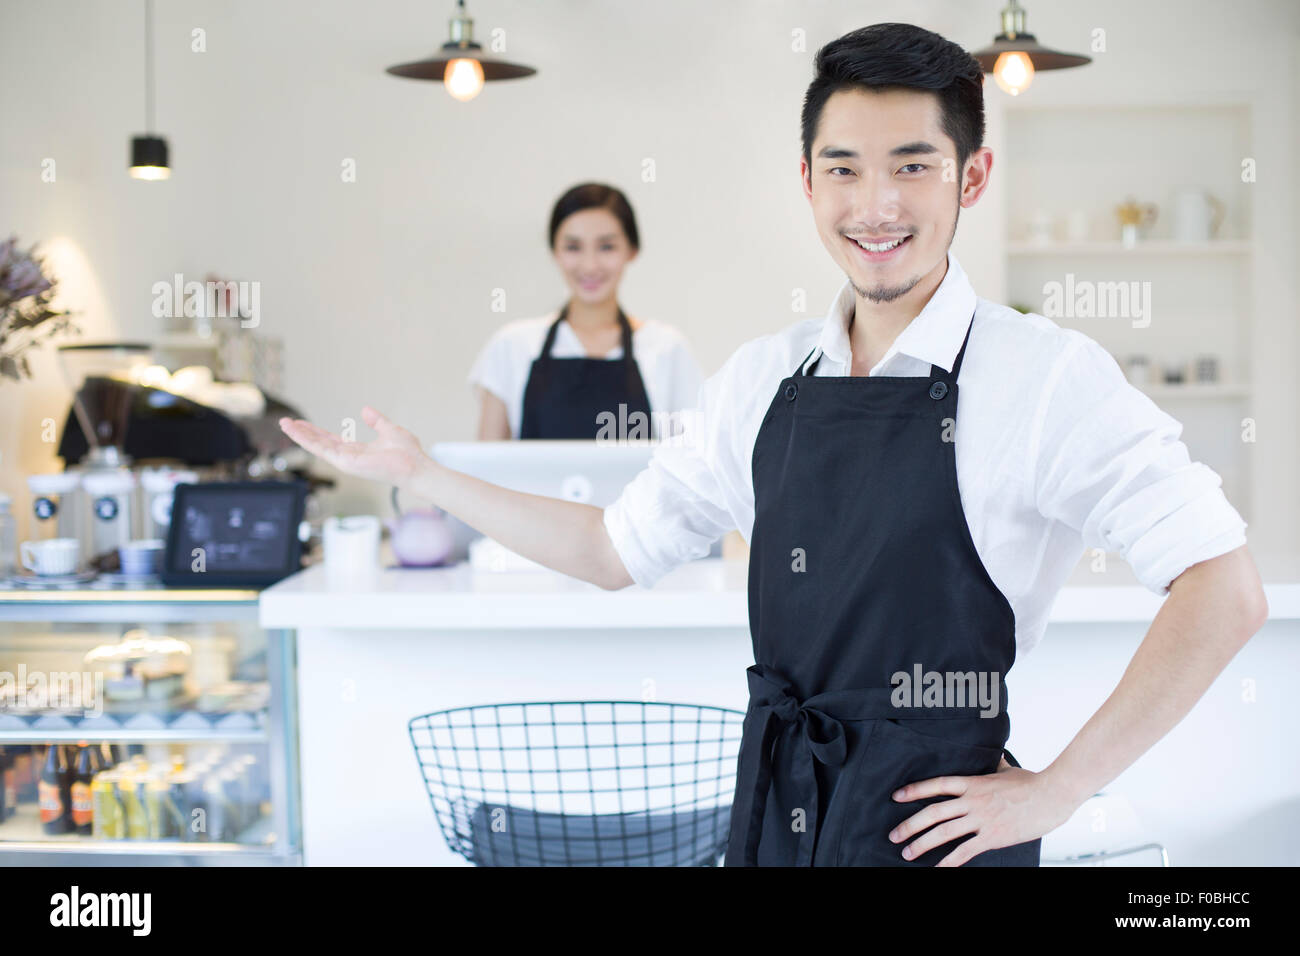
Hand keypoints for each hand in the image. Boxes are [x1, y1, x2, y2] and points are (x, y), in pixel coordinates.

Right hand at [279, 405, 426, 485]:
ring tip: (284, 424)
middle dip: (302, 433)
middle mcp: (349, 458)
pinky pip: (322, 450)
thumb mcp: (389, 430)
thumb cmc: (408, 454)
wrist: (415, 467)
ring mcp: (346, 462)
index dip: (316, 432)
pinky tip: (296, 432)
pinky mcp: (346, 463)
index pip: (331, 440)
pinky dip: (307, 441)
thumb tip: (366, 410)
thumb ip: (377, 421)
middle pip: (320, 443)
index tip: (302, 424)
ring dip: (300, 435)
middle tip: (285, 423)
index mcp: (357, 451)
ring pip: (317, 447)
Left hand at [887, 755, 1074, 865]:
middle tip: (894, 835)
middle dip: (910, 825)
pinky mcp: (993, 836)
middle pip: (933, 812)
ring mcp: (981, 819)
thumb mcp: (1009, 770)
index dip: (915, 790)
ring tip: (907, 853)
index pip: (937, 784)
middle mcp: (972, 800)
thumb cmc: (1032, 783)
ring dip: (922, 844)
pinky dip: (949, 862)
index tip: (896, 796)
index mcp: (973, 783)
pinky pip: (965, 851)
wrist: (1051, 796)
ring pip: (944, 832)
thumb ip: (996, 765)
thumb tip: (996, 757)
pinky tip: (937, 869)